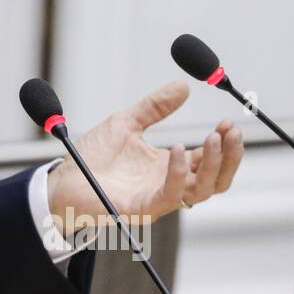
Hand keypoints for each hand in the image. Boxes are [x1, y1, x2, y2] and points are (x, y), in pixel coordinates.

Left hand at [45, 79, 242, 237]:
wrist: (61, 181)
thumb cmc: (91, 160)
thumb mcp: (126, 123)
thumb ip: (154, 107)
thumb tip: (183, 86)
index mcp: (168, 168)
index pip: (208, 159)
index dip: (223, 142)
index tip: (230, 122)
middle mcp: (168, 186)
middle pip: (215, 179)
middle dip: (230, 156)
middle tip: (231, 131)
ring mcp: (157, 200)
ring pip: (202, 191)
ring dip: (214, 164)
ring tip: (214, 138)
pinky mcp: (141, 208)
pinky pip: (170, 194)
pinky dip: (179, 172)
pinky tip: (179, 150)